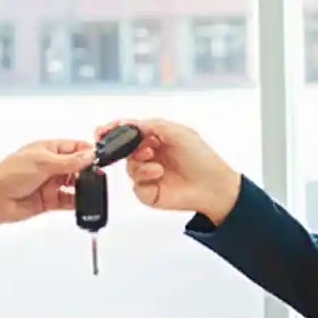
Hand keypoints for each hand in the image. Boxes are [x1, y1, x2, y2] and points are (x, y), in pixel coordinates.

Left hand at [0, 139, 94, 223]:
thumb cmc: (9, 174)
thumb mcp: (44, 162)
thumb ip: (70, 161)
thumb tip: (89, 155)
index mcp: (47, 149)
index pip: (74, 147)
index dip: (88, 152)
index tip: (100, 158)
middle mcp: (49, 165)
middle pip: (76, 167)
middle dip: (87, 171)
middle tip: (98, 176)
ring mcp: (49, 183)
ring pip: (73, 185)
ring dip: (83, 187)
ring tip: (92, 190)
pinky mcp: (48, 200)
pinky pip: (67, 201)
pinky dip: (76, 202)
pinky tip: (83, 203)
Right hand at [95, 118, 240, 223]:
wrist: (214, 187)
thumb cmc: (202, 159)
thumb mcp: (178, 133)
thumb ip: (153, 125)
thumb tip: (130, 124)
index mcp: (156, 139)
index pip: (130, 132)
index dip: (115, 130)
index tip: (103, 130)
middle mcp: (151, 156)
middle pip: (124, 150)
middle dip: (125, 148)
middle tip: (140, 149)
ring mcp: (149, 175)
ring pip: (129, 168)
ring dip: (140, 165)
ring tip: (157, 166)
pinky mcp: (149, 193)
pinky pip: (136, 186)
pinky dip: (145, 179)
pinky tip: (159, 176)